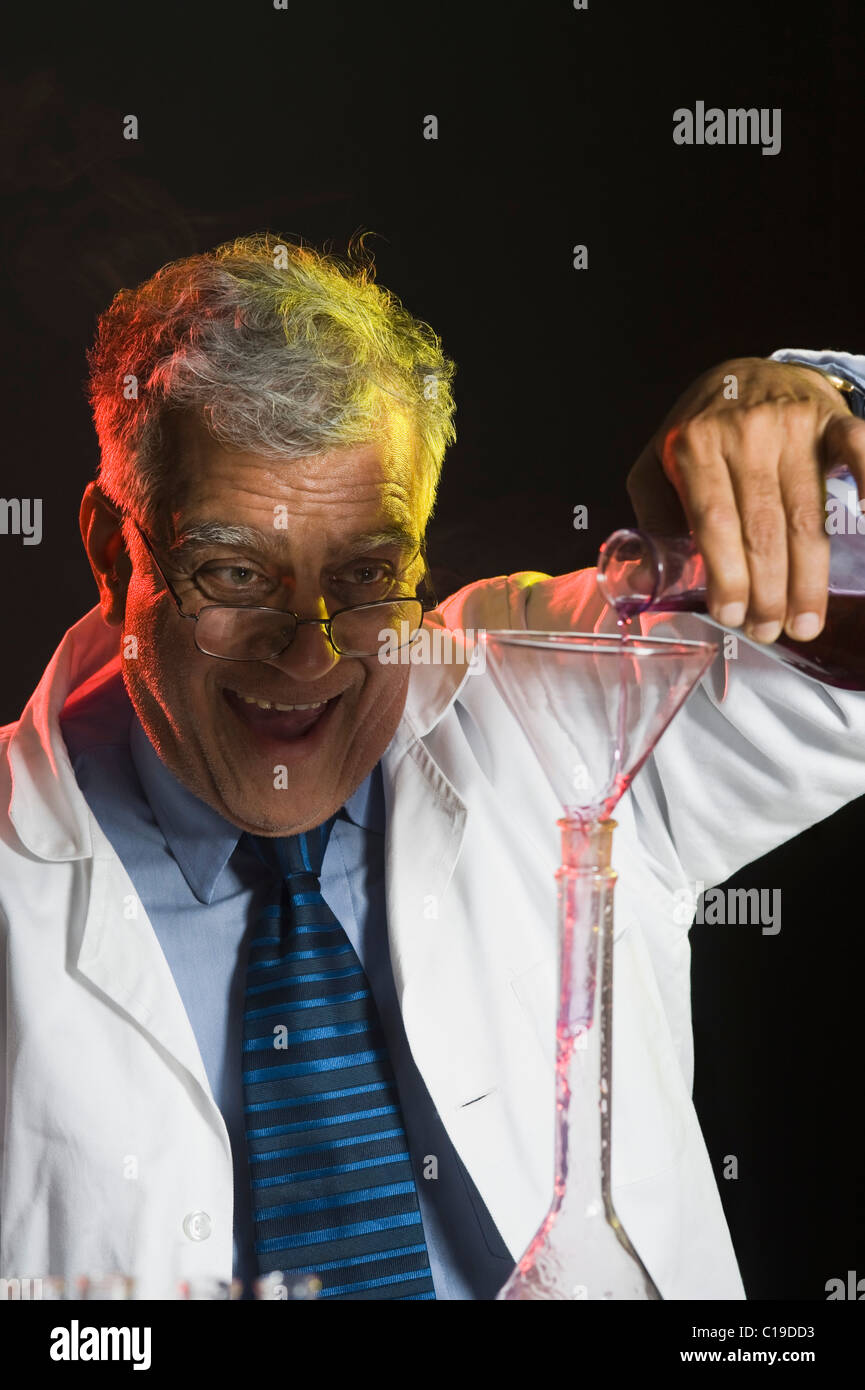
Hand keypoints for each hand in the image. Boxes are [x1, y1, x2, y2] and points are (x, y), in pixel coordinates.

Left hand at [626, 357, 864, 641]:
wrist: (745, 371)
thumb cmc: (701, 429)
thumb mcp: (656, 462)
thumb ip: (653, 512)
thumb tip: (659, 573)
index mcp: (696, 446)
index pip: (715, 522)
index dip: (727, 574)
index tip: (732, 616)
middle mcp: (745, 433)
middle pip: (763, 528)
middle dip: (768, 590)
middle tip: (769, 630)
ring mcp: (792, 425)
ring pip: (806, 514)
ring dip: (809, 576)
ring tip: (805, 619)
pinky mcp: (831, 420)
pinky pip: (859, 449)